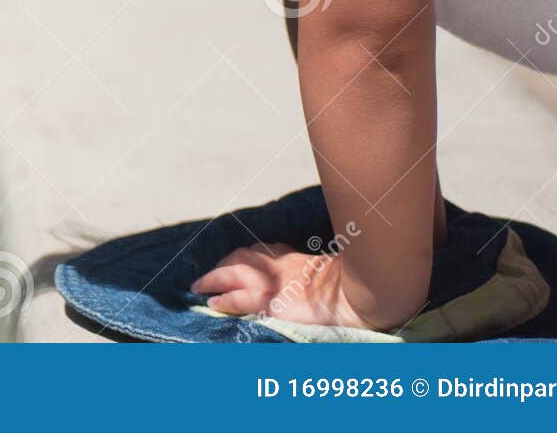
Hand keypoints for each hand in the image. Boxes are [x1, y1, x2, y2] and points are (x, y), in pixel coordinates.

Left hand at [189, 242, 414, 330]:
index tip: (238, 260)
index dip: (247, 256)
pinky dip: (224, 299)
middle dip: (223, 264)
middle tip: (209, 275)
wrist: (357, 292)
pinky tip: (212, 304)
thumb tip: (324, 279)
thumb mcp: (333, 272)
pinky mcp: (272, 300)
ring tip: (200, 286)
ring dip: (213, 278)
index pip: (264, 251)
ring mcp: (275, 282)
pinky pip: (240, 298)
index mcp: (296, 260)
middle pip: (243, 257)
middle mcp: (281, 266)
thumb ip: (318, 272)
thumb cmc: (352, 285)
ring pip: (234, 273)